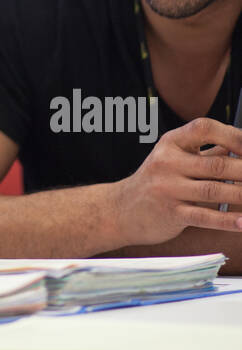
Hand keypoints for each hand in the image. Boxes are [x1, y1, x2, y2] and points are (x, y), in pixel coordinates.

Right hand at [113, 117, 241, 243]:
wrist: (119, 210)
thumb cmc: (155, 183)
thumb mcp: (174, 158)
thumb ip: (206, 152)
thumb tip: (240, 147)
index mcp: (171, 143)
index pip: (204, 129)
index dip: (233, 135)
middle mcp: (168, 162)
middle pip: (217, 164)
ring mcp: (168, 188)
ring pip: (215, 191)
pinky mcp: (170, 213)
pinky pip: (205, 216)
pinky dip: (228, 220)